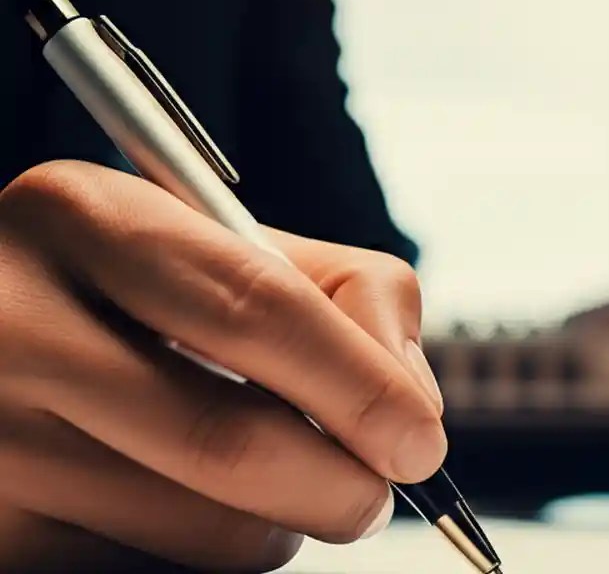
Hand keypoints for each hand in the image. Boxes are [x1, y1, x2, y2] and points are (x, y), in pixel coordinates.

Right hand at [0, 161, 445, 571]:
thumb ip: (341, 290)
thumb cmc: (126, 292)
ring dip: (272, 527)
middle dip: (338, 484)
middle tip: (372, 495)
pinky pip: (145, 571)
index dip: (359, 384)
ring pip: (200, 530)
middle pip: (229, 441)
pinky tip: (173, 505)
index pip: (257, 307)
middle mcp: (13, 323)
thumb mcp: (215, 245)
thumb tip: (414, 404)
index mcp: (84, 216)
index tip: (421, 442)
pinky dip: (199, 556)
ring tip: (257, 482)